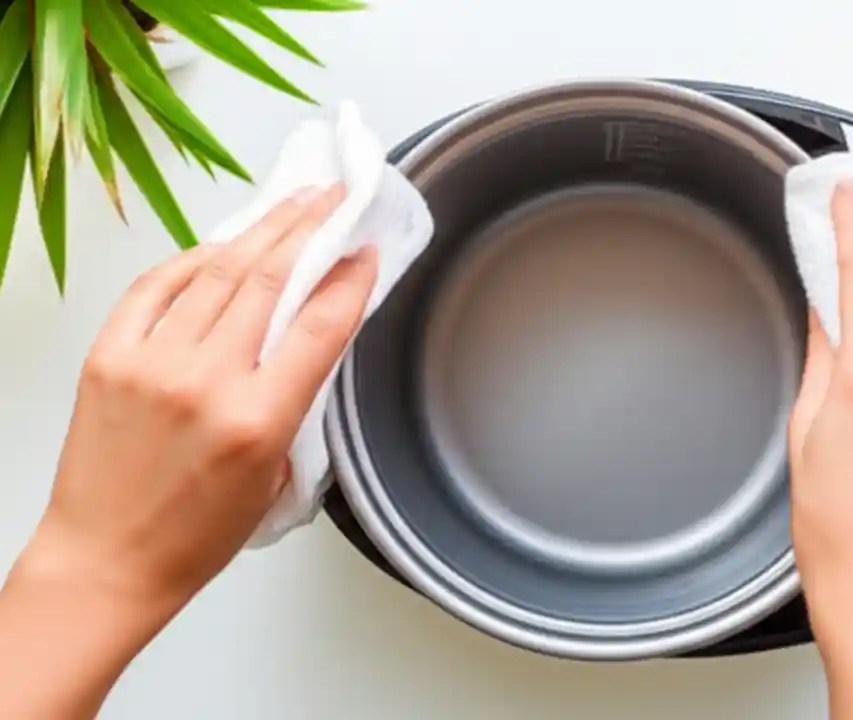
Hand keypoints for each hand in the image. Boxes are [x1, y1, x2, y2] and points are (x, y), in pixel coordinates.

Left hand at [1, 185, 377, 718]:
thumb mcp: (274, 474)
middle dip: (309, 228)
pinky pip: (156, 286)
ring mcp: (151, 363)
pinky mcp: (109, 356)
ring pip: (217, 273)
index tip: (368, 250)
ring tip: (289, 205)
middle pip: (270, 279)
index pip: (320, 325)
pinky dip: (193, 260)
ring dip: (260, 232)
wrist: (106, 560)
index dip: (351, 278)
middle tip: (332, 198)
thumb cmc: (193, 534)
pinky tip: (219, 245)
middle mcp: (204, 382)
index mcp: (257, 421)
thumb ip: (295, 400)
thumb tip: (309, 333)